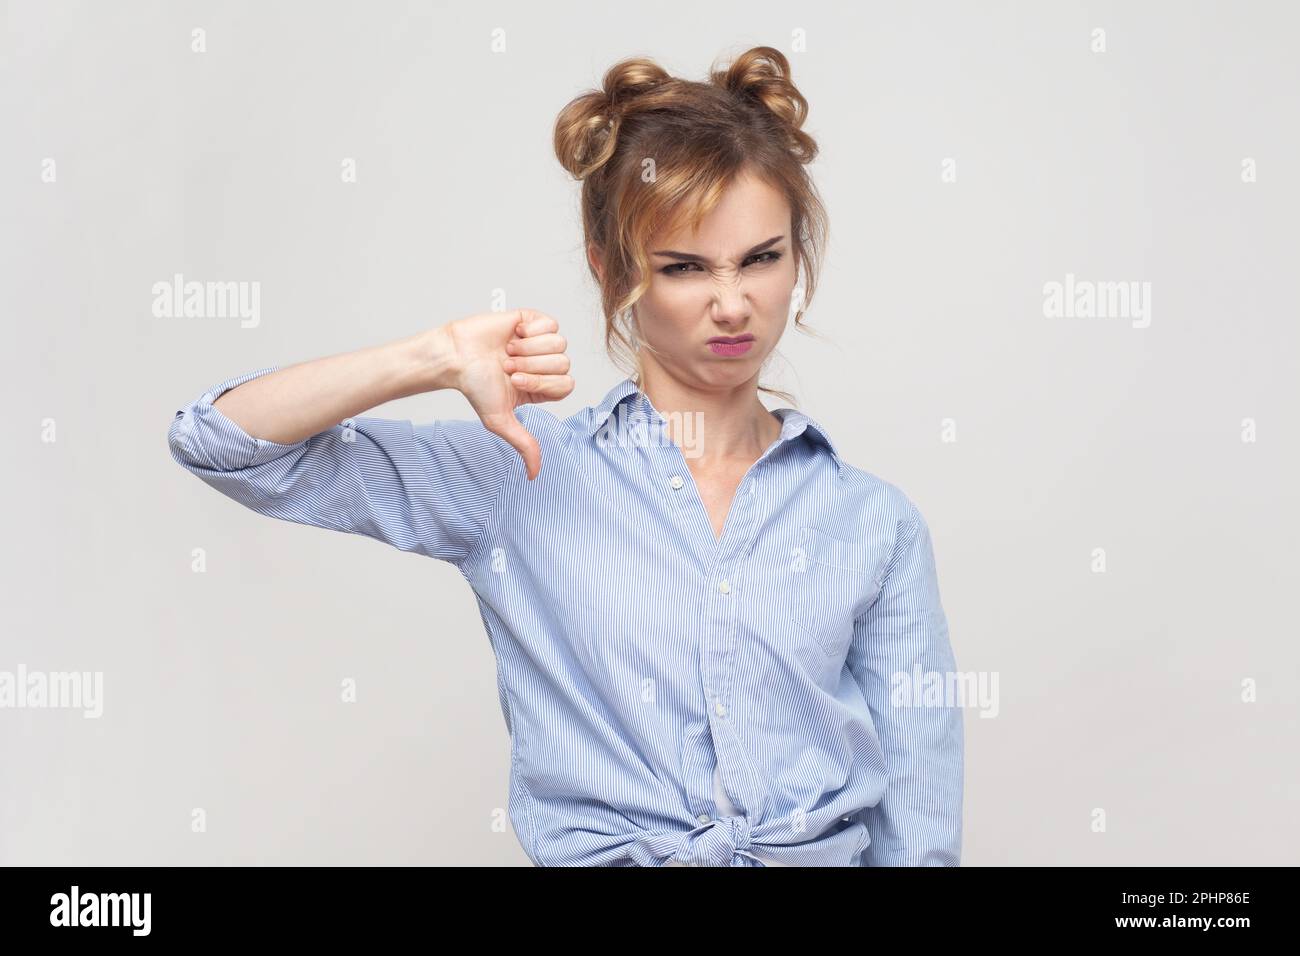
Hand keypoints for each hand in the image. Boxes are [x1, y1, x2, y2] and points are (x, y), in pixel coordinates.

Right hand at [441, 308, 573, 479]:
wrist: (457, 356)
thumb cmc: (475, 387)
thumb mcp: (500, 421)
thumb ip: (524, 444)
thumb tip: (534, 475)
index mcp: (543, 387)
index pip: (565, 384)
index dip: (541, 382)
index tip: (514, 381)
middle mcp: (545, 365)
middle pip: (563, 363)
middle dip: (532, 366)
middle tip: (507, 366)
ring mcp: (540, 342)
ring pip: (559, 344)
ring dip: (528, 349)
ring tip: (508, 352)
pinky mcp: (533, 321)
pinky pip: (550, 324)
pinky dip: (530, 331)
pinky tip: (513, 335)